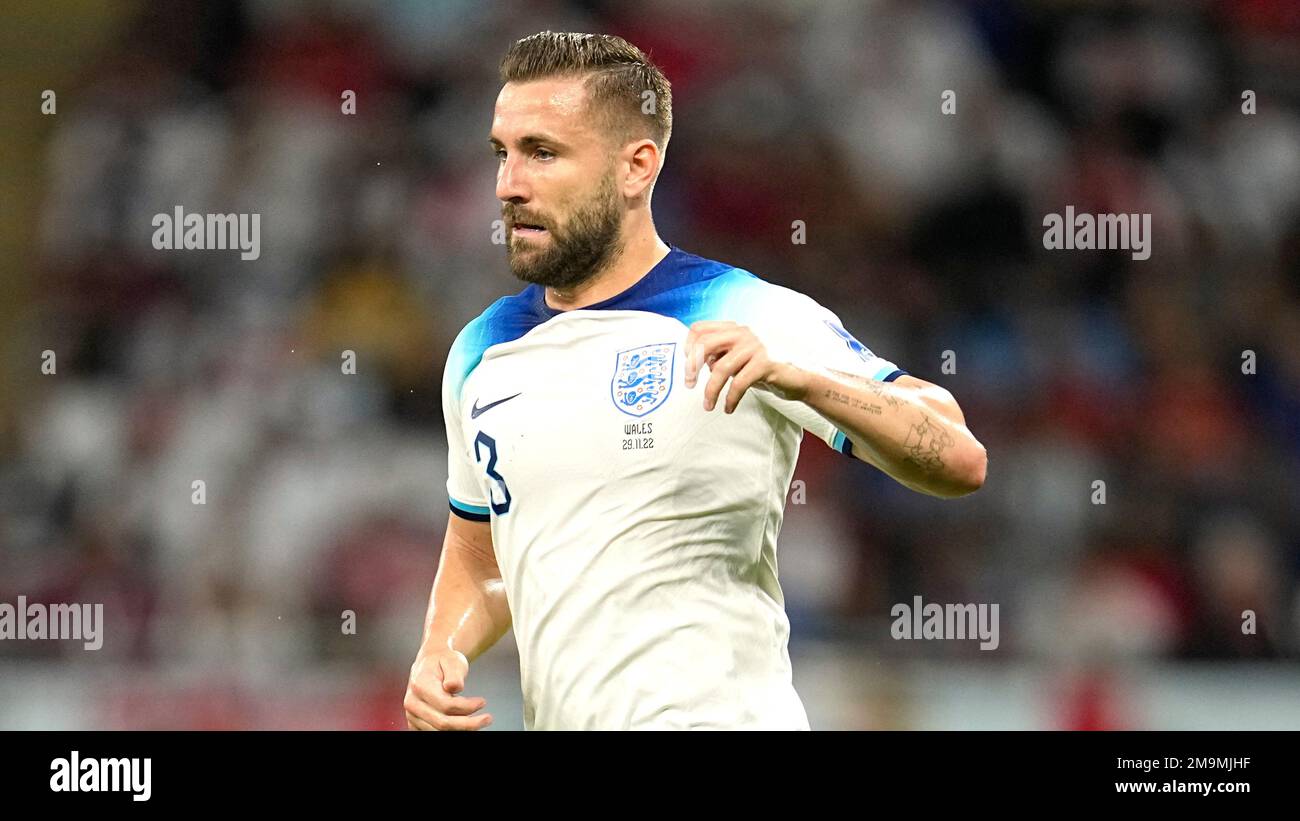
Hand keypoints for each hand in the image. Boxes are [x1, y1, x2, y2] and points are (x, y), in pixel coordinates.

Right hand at [404, 646, 492, 730]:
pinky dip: (452, 730)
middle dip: (468, 724)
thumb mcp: (453, 660)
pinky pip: (434, 733)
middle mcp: (412, 702)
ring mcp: (411, 715)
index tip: (482, 702)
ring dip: (461, 728)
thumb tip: (453, 687)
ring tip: (477, 720)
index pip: (446, 705)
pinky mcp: (415, 723)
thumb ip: (454, 674)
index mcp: (420, 685)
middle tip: (487, 718)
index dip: (467, 707)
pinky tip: (464, 723)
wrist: (428, 663)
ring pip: (438, 731)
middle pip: (442, 723)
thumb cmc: (443, 661)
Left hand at [684, 321, 809, 412]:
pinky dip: (730, 398)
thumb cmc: (761, 369)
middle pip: (705, 344)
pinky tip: (728, 408)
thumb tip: (695, 365)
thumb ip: (718, 356)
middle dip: (692, 367)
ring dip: (711, 391)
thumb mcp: (737, 360)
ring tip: (708, 406)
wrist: (795, 378)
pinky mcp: (765, 363)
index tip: (688, 368)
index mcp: (733, 329)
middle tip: (690, 385)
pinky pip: (739, 383)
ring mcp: (755, 346)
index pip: (699, 329)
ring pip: (721, 368)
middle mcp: (742, 333)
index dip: (688, 348)